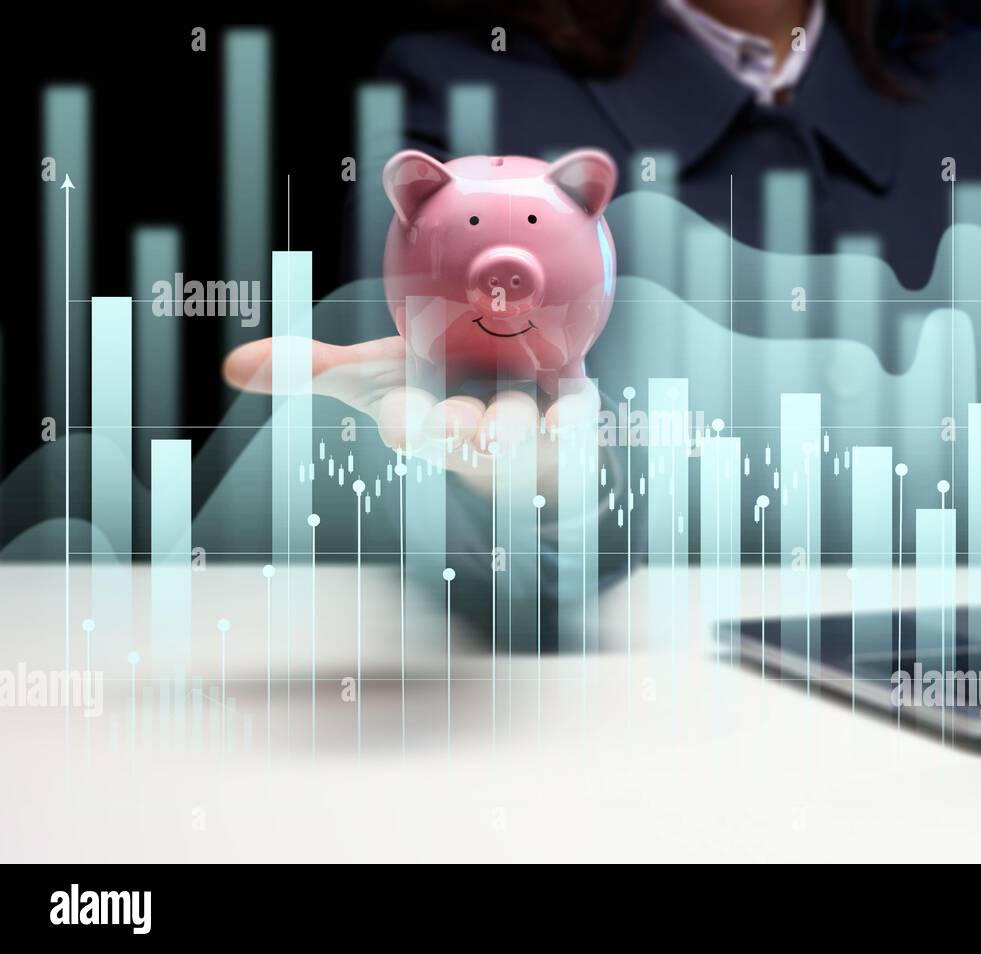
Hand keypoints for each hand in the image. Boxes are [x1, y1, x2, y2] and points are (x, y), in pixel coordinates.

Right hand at [222, 335, 599, 496]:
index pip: (408, 423)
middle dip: (454, 433)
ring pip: (517, 428)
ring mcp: (524, 422)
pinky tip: (574, 412)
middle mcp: (474, 426)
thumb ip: (312, 369)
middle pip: (461, 433)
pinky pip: (578, 417)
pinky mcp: (571, 416)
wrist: (514, 408)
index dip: (403, 422)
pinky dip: (576, 419)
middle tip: (453, 429)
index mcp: (426, 417)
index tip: (396, 420)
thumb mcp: (373, 375)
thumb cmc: (435, 390)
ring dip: (512, 430)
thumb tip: (232, 367)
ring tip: (504, 430)